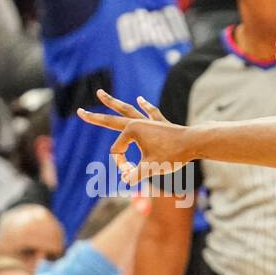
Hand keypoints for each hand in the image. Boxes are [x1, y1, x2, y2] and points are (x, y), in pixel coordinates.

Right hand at [76, 90, 193, 185]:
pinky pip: (151, 114)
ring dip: (113, 104)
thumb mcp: (151, 168)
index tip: (134, 174)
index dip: (124, 166)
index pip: (118, 152)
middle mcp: (137, 122)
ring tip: (100, 93)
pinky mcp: (161, 123)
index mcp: (131, 131)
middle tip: (80, 111)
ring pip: (127, 111)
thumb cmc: (173, 155)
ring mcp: (149, 121)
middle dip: (95, 118)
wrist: (195, 143)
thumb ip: (136, 175)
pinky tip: (140, 100)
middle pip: (111, 120)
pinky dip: (145, 107)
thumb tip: (127, 181)